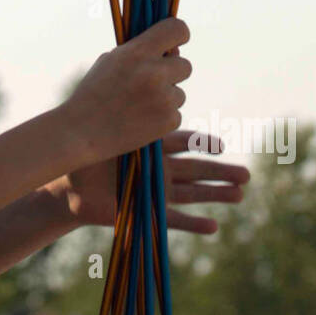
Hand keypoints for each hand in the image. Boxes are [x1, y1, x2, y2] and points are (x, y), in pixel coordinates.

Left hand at [54, 129, 249, 231]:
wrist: (68, 188)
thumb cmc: (84, 156)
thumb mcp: (107, 136)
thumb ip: (123, 121)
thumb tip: (134, 88)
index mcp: (152, 146)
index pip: (183, 142)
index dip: (202, 144)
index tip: (220, 145)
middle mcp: (159, 168)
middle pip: (196, 169)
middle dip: (221, 172)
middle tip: (247, 175)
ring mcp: (156, 191)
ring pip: (192, 193)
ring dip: (215, 195)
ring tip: (240, 195)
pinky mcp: (147, 212)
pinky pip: (173, 219)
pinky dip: (192, 224)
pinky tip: (213, 226)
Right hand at [60, 16, 191, 163]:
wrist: (80, 132)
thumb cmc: (93, 93)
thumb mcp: (111, 61)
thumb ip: (142, 52)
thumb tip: (175, 50)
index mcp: (138, 52)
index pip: (177, 29)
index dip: (180, 34)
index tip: (176, 42)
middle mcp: (154, 73)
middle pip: (186, 65)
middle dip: (172, 73)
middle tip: (150, 83)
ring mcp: (164, 98)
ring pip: (180, 93)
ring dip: (165, 98)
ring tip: (137, 106)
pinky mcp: (169, 121)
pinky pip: (176, 114)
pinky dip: (162, 117)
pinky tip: (139, 120)